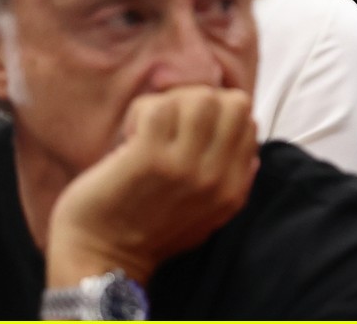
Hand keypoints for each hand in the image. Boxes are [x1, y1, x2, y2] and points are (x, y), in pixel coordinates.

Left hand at [44, 86, 259, 285]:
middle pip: (232, 103)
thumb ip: (235, 186)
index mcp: (232, 189)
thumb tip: (253, 156)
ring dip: (171, 104)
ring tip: (150, 128)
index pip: (248, 120)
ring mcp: (183, 167)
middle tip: (172, 122)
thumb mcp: (208, 218)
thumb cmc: (150, 235)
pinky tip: (131, 135)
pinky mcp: (149, 159)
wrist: (103, 259)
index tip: (190, 128)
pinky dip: (141, 112)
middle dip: (200, 101)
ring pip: (198, 99)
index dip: (218, 112)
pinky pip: (158, 107)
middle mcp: (216, 178)